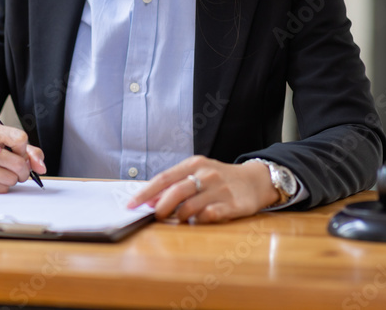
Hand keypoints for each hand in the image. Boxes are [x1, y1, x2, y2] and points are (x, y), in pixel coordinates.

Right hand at [0, 121, 46, 193]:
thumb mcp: (6, 142)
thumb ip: (29, 151)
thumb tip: (41, 168)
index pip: (20, 139)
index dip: (25, 151)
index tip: (19, 153)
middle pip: (18, 163)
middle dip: (23, 170)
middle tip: (18, 170)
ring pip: (11, 179)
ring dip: (12, 180)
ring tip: (2, 174)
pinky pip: (0, 189)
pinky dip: (2, 187)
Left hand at [127, 155, 279, 222]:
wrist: (254, 181)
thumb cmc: (219, 179)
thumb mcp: (197, 173)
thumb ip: (176, 183)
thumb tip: (149, 200)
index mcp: (194, 164)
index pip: (163, 178)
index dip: (145, 193)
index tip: (131, 205)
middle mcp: (206, 174)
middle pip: (175, 192)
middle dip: (160, 207)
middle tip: (155, 216)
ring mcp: (219, 189)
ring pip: (190, 207)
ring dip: (179, 217)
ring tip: (178, 219)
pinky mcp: (232, 205)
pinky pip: (208, 216)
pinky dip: (198, 221)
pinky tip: (197, 221)